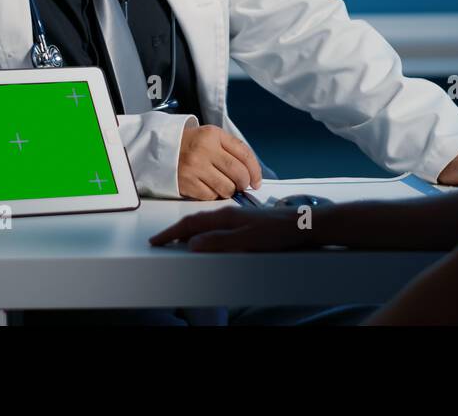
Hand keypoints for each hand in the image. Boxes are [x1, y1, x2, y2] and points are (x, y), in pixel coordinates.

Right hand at [150, 205, 309, 251]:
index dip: (171, 233)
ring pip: (205, 222)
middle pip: (195, 221)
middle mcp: (228, 213)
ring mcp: (235, 217)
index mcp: (225, 216)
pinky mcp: (243, 223)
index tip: (157, 240)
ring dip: (189, 231)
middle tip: (162, 241)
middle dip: (176, 231)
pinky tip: (206, 237)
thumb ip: (218, 241)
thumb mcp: (245, 240)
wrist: (300, 225)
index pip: (191, 224)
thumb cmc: (276, 231)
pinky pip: (215, 225)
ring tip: (178, 241)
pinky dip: (203, 231)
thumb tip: (192, 243)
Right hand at [177, 124, 262, 199]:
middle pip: (238, 173)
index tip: (257, 180)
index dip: (255, 170)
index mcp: (214, 135)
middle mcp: (205, 150)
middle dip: (244, 183)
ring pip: (227, 188)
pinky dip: (214, 195)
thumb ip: (231, 150)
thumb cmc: (190, 144)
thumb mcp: (210, 137)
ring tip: (224, 186)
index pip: (244, 154)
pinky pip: (211, 196)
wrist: (160, 149)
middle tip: (242, 185)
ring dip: (229, 191)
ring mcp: (195, 167)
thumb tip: (252, 174)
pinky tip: (209, 187)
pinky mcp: (187, 183)